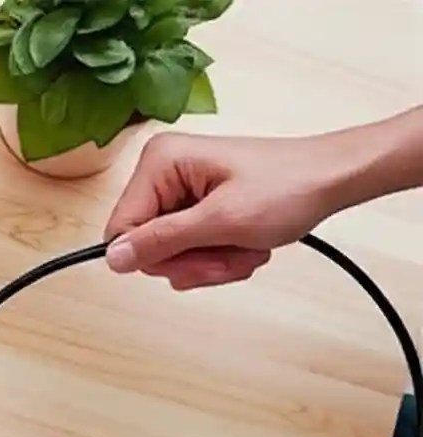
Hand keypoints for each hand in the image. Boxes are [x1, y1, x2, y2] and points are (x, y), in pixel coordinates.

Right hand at [104, 132, 346, 289]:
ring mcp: (180, 189)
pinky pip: (189, 248)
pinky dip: (218, 256)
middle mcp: (163, 172)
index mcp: (159, 162)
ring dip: (209, 262)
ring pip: (170, 252)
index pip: (122, 228)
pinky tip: (244, 245)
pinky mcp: (197, 205)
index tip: (197, 257)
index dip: (155, 255)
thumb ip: (162, 241)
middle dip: (191, 260)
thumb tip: (114, 258)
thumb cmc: (289, 187)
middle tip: (228, 256)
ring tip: (243, 248)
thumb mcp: (221, 222)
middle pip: (146, 244)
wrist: (334, 179)